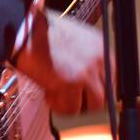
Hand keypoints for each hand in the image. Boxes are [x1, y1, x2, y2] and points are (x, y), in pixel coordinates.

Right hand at [13, 0, 112, 114]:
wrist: (26, 30)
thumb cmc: (44, 33)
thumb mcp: (75, 40)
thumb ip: (87, 58)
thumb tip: (90, 82)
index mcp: (101, 47)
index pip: (113, 79)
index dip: (98, 90)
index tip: (88, 95)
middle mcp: (99, 60)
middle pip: (106, 95)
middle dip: (88, 100)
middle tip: (72, 98)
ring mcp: (87, 72)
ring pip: (93, 106)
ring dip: (74, 105)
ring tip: (58, 96)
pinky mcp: (71, 83)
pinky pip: (71, 109)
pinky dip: (59, 105)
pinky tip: (49, 93)